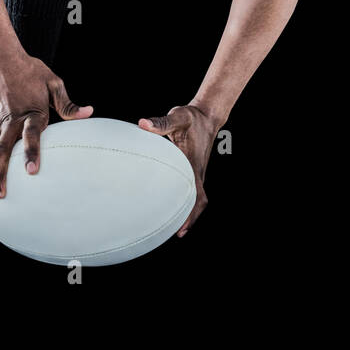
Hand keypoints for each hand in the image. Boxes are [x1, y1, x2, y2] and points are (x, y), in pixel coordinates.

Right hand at [0, 52, 91, 200]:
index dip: (31, 152)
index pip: (31, 135)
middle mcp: (10, 121)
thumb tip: (89, 113)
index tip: (32, 171)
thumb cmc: (30, 71)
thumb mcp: (53, 83)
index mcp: (30, 111)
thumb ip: (67, 104)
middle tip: (1, 194)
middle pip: (2, 151)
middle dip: (0, 174)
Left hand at [138, 104, 219, 236]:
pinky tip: (170, 204)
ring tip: (170, 226)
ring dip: (186, 212)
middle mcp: (197, 172)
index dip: (190, 214)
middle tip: (173, 234)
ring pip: (195, 198)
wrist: (207, 116)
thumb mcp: (178, 116)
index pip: (196, 196)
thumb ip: (161, 122)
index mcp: (194, 164)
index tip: (181, 229)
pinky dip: (184, 201)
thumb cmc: (192, 118)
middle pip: (197, 203)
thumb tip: (142, 124)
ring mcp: (196, 171)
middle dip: (187, 220)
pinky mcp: (193, 169)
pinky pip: (191, 190)